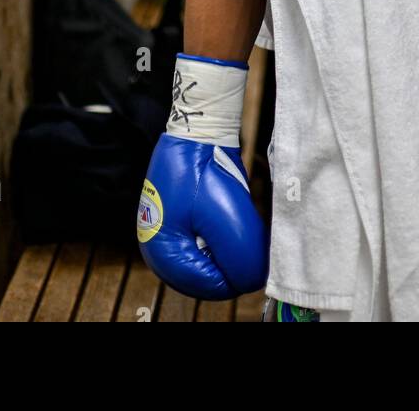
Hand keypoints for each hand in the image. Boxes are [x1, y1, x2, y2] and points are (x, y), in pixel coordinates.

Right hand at [137, 55, 268, 299]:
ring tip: (242, 225)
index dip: (237, 275)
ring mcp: (168, 234)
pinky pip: (205, 241)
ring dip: (229, 247)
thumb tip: (252, 279)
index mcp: (163, 254)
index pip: (207, 285)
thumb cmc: (205, 172)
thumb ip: (240, 255)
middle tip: (252, 240)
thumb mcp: (227, 216)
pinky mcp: (178, 221)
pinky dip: (223, 234)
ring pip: (208, 258)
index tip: (259, 258)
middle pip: (206, 274)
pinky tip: (233, 217)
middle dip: (232, 260)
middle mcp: (159, 250)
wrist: (197, 133)